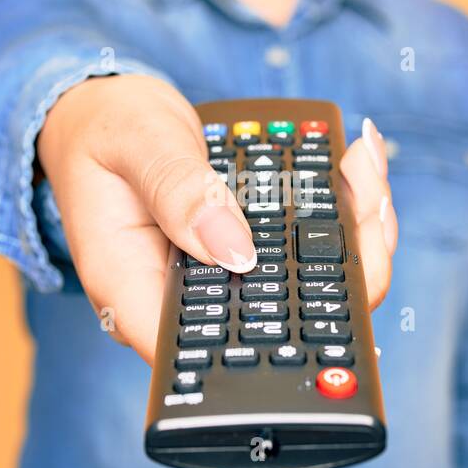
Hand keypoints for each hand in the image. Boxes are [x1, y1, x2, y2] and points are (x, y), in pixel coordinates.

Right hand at [39, 74, 398, 362]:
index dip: (288, 346)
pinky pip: (302, 250)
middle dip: (343, 265)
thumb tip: (238, 251)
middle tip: (368, 199)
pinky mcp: (245, 252)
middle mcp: (186, 301)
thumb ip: (181, 192)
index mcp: (138, 294)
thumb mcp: (135, 144)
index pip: (218, 353)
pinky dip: (335, 209)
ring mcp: (221, 279)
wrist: (98, 114)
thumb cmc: (102, 131)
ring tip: (364, 164)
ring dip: (349, 229)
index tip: (342, 298)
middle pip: (284, 322)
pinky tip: (353, 164)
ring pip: (307, 286)